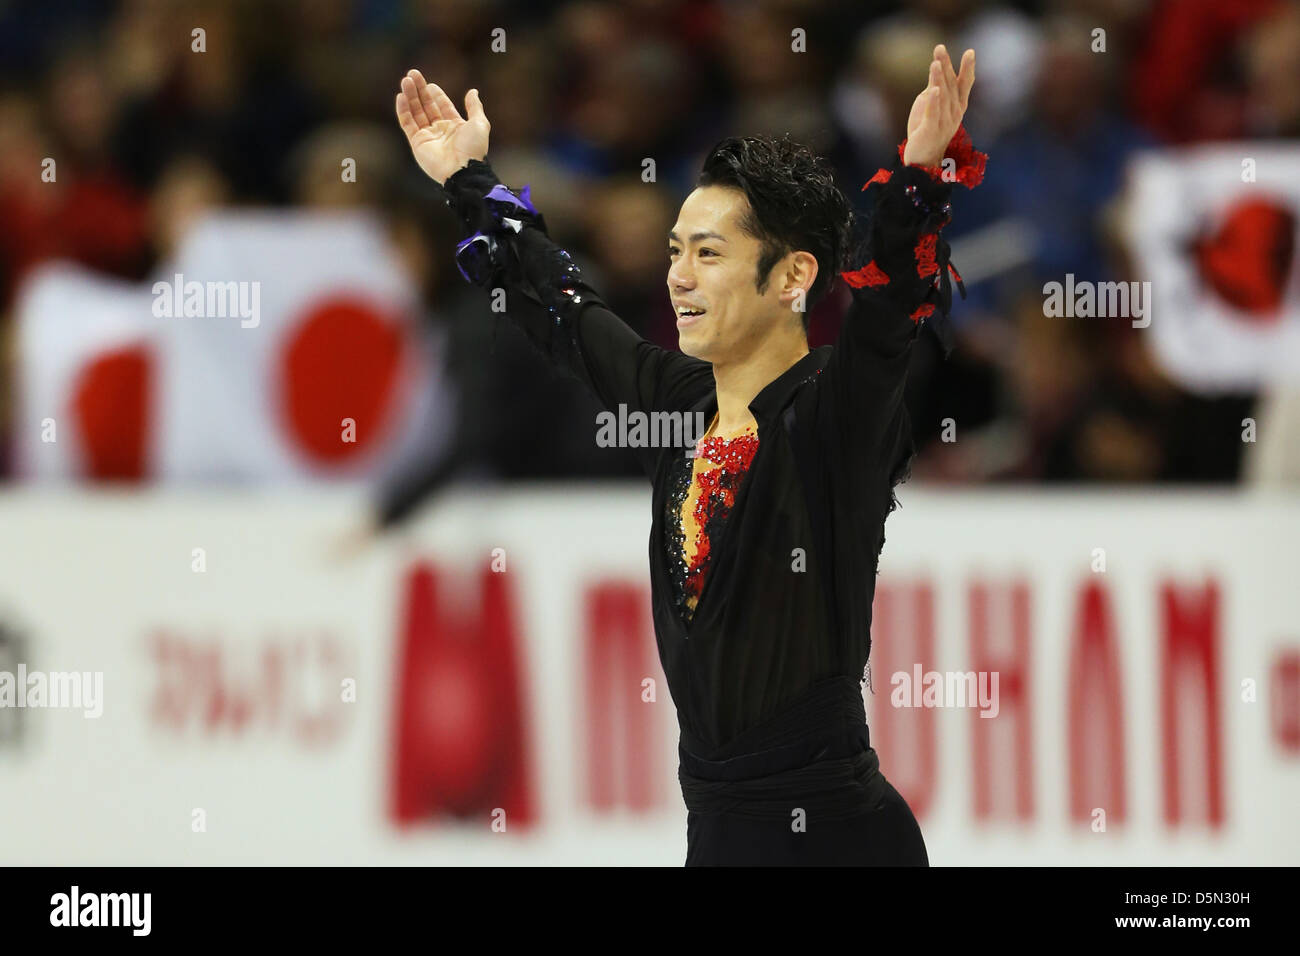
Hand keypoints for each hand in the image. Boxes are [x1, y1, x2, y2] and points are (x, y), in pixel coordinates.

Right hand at [395, 68, 489, 184]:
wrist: (463, 170)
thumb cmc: (473, 148)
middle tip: (412, 74)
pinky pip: (407, 123)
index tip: (430, 83)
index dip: (436, 94)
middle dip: (419, 90)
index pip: (442, 106)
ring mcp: (428, 136)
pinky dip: (403, 110)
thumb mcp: (479, 123)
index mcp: (455, 126)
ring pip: (416, 112)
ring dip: (410, 96)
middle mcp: (440, 130)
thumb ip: (474, 107)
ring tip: (405, 80)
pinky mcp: (417, 142)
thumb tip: (473, 91)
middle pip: (427, 106)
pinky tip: (401, 96)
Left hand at [903, 45, 974, 168]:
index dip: (967, 68)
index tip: (970, 52)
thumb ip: (936, 92)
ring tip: (936, 63)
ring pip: (943, 97)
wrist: (923, 161)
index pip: (964, 85)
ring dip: (939, 79)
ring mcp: (944, 122)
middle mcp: (954, 113)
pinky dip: (934, 101)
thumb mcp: (934, 108)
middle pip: (951, 86)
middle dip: (946, 66)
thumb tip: (937, 77)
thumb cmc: (928, 131)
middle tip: (940, 48)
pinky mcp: (930, 131)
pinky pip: (934, 114)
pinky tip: (934, 89)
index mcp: (957, 107)